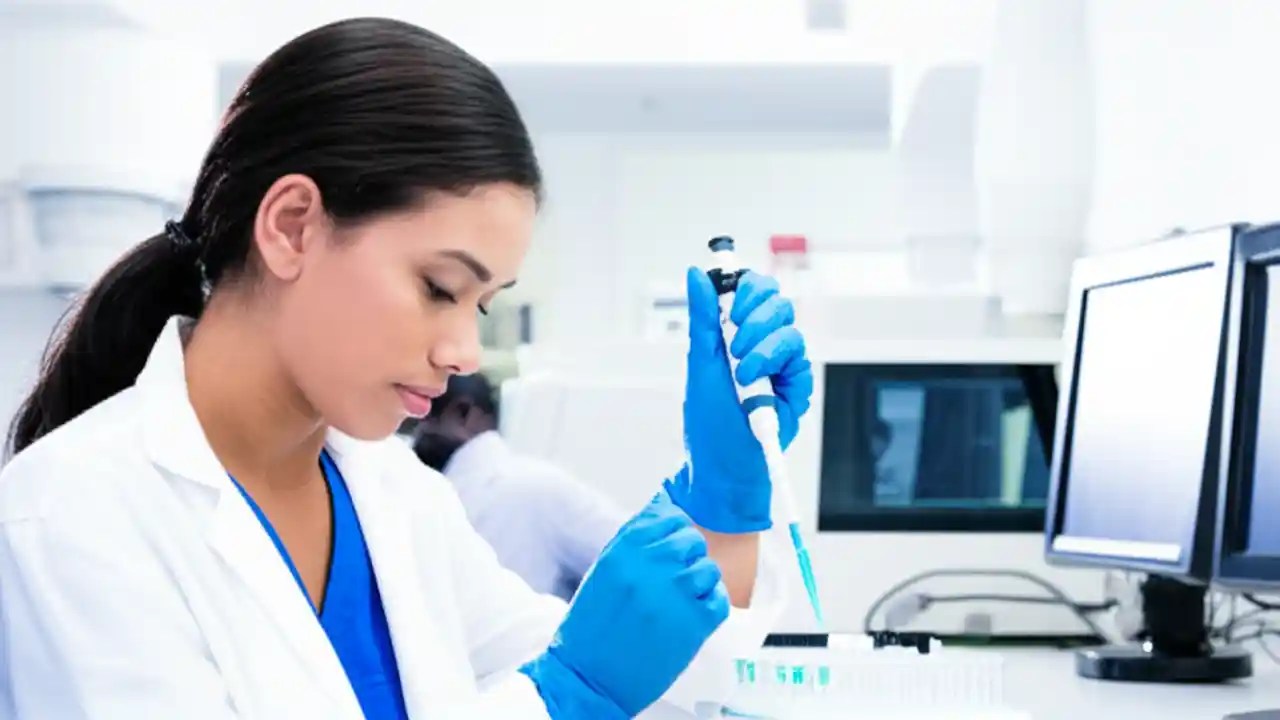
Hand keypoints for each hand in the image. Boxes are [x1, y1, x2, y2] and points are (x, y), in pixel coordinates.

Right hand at [520, 491, 729, 717]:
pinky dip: (710, 606)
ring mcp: (676, 593)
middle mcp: (652, 564)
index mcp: (626, 548)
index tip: (671, 551)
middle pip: (693, 540)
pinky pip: (719, 600)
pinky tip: (691, 617)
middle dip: (688, 557)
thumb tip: (664, 505)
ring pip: (709, 569)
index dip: (675, 534)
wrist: (588, 676)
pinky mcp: (695, 623)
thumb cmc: (592, 626)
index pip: (671, 518)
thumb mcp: (605, 570)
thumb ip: (634, 538)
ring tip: (680, 602)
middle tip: (675, 581)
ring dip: (699, 583)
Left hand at [664, 268, 813, 533]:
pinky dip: (773, 361)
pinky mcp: (796, 383)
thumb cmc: (709, 423)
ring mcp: (780, 363)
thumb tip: (696, 275)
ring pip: (787, 325)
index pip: (750, 291)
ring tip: (741, 372)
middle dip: (753, 312)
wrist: (726, 467)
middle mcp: (759, 344)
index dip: (745, 286)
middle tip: (734, 337)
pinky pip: (797, 354)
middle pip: (774, 299)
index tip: (729, 302)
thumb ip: (703, 318)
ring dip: (761, 343)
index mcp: (733, 335)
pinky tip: (754, 383)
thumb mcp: (700, 365)